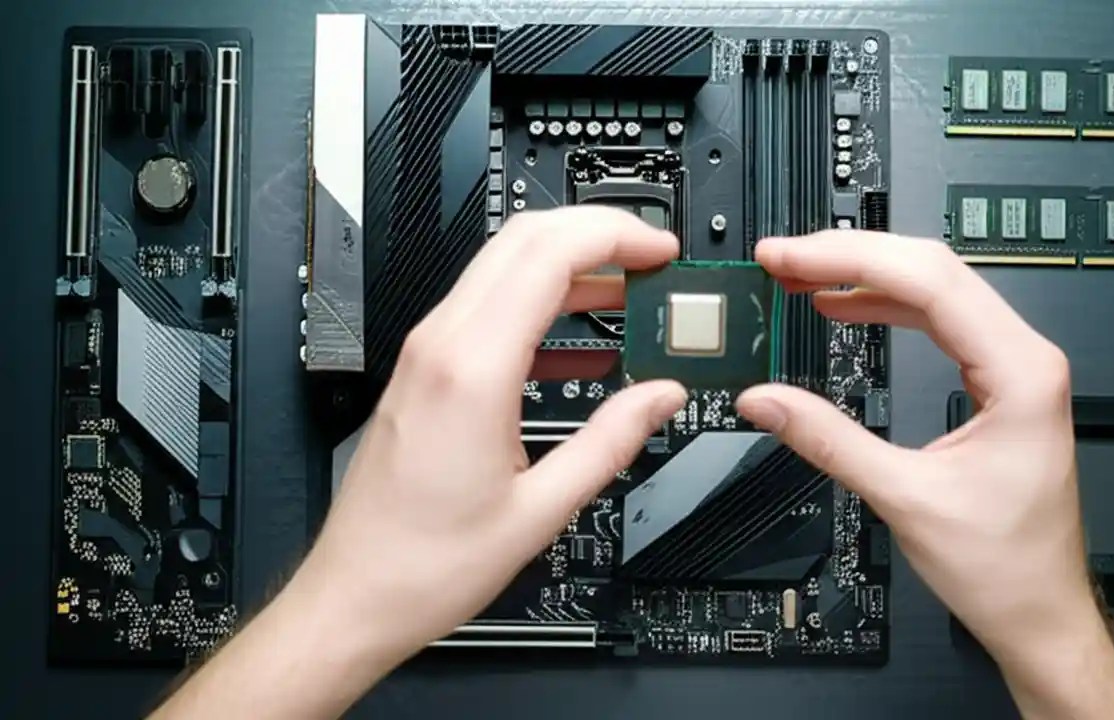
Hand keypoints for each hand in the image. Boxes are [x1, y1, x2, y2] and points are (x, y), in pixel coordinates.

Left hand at [151, 207, 685, 719]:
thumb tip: (661, 397)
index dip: (615, 236)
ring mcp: (425, 354)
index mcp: (471, 370)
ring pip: (503, 267)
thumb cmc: (424, 564)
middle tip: (651, 261)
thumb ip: (611, 442)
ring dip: (570, 267)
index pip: (549, 254)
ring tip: (628, 298)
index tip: (659, 250)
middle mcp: (440, 347)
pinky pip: (486, 308)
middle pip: (523, 240)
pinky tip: (581, 345)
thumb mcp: (540, 511)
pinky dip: (540, 305)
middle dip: (597, 235)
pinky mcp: (423, 372)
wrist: (354, 595)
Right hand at [736, 232, 1113, 717]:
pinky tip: (845, 305)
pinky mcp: (999, 382)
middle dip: (851, 256)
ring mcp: (1015, 368)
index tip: (790, 257)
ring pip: (935, 289)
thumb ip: (828, 440)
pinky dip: (887, 307)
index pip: (927, 281)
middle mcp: (1026, 358)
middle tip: (783, 258)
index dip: (848, 259)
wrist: (1041, 612)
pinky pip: (940, 322)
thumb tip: (766, 401)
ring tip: (801, 275)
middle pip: (932, 269)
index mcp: (1021, 373)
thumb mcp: (904, 498)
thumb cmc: (1004, 566)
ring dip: (865, 276)